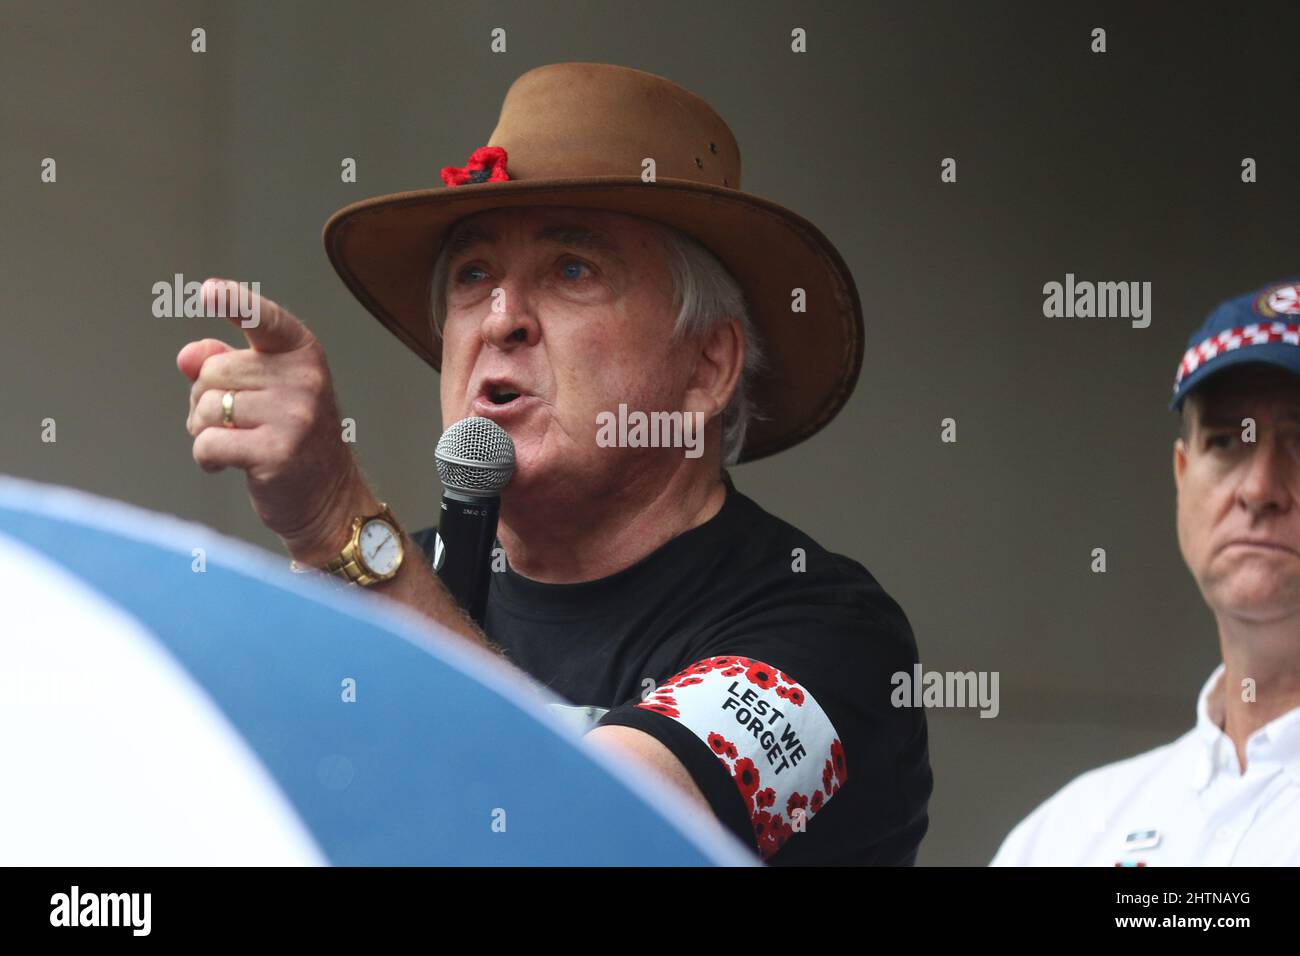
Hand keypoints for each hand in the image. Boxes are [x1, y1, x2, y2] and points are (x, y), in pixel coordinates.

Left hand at [178, 278, 375, 562]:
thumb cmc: (289, 436)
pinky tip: (226, 464)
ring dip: (204, 429)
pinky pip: (208, 443)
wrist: (327, 497)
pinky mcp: (276, 453)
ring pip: (207, 408)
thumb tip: (187, 357)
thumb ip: (224, 364)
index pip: (263, 319)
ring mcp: (294, 416)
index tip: (209, 291)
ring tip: (234, 442)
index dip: (235, 303)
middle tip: (232, 422)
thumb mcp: (264, 392)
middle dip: (207, 398)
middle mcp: (304, 379)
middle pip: (214, 372)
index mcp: (302, 354)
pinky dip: (206, 457)